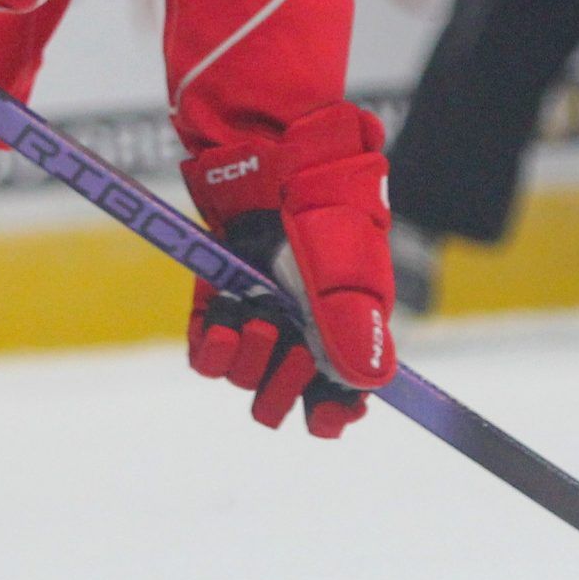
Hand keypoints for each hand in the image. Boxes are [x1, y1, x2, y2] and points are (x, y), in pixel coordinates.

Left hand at [183, 104, 395, 436]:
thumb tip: (370, 383)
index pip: (337, 403)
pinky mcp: (219, 307)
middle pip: (285, 398)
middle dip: (288, 384)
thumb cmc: (325, 208)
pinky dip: (215, 348)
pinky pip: (208, 356)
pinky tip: (226, 323)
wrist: (272, 163)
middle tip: (296, 352)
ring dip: (252, 357)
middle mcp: (296, 336)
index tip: (323, 415)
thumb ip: (354, 320)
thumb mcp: (347, 262)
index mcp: (340, 334)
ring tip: (260, 317)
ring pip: (246, 378)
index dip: (330, 416)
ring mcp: (256, 322)